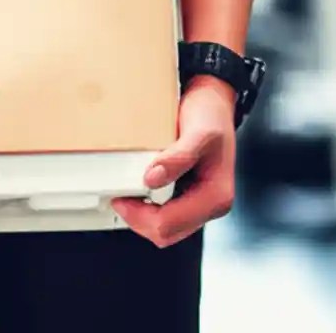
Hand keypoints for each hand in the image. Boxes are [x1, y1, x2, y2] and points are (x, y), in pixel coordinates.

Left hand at [112, 77, 236, 247]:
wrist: (214, 103)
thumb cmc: (211, 115)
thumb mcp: (199, 132)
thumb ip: (179, 157)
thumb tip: (152, 179)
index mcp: (216, 197)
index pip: (170, 224)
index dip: (139, 216)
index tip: (121, 197)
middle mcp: (210, 205)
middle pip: (165, 233)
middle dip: (139, 218)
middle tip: (119, 195)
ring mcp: (199, 204)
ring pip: (164, 228)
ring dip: (142, 214)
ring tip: (129, 190)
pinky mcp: (189, 198)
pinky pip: (165, 215)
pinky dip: (147, 207)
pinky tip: (140, 188)